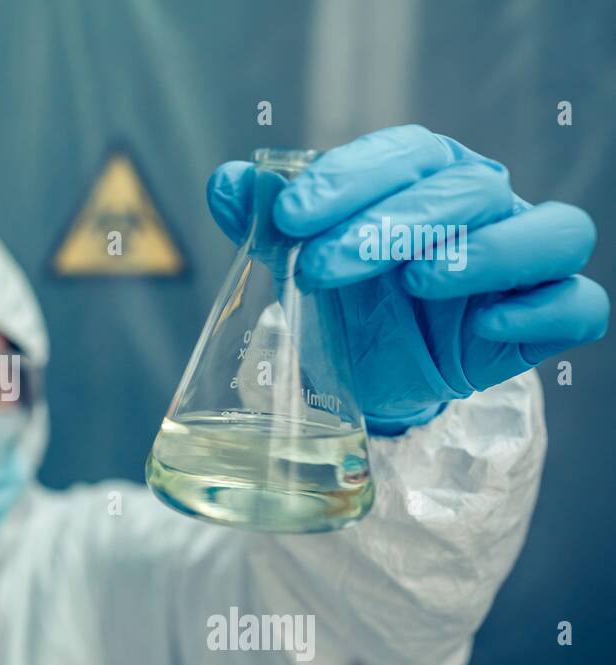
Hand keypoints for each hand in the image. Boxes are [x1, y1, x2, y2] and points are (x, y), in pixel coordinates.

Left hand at [206, 125, 608, 433]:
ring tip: (418, 280)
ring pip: (550, 230)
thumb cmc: (347, 297)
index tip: (287, 217)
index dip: (349, 178)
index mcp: (427, 175)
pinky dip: (541, 310)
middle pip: (466, 190)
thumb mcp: (300, 258)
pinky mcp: (542, 319)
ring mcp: (523, 261)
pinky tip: (484, 325)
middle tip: (319, 268)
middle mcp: (485, 205)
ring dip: (486, 251)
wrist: (372, 371)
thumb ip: (263, 219)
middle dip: (388, 225)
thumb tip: (228, 182)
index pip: (406, 152)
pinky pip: (576, 304)